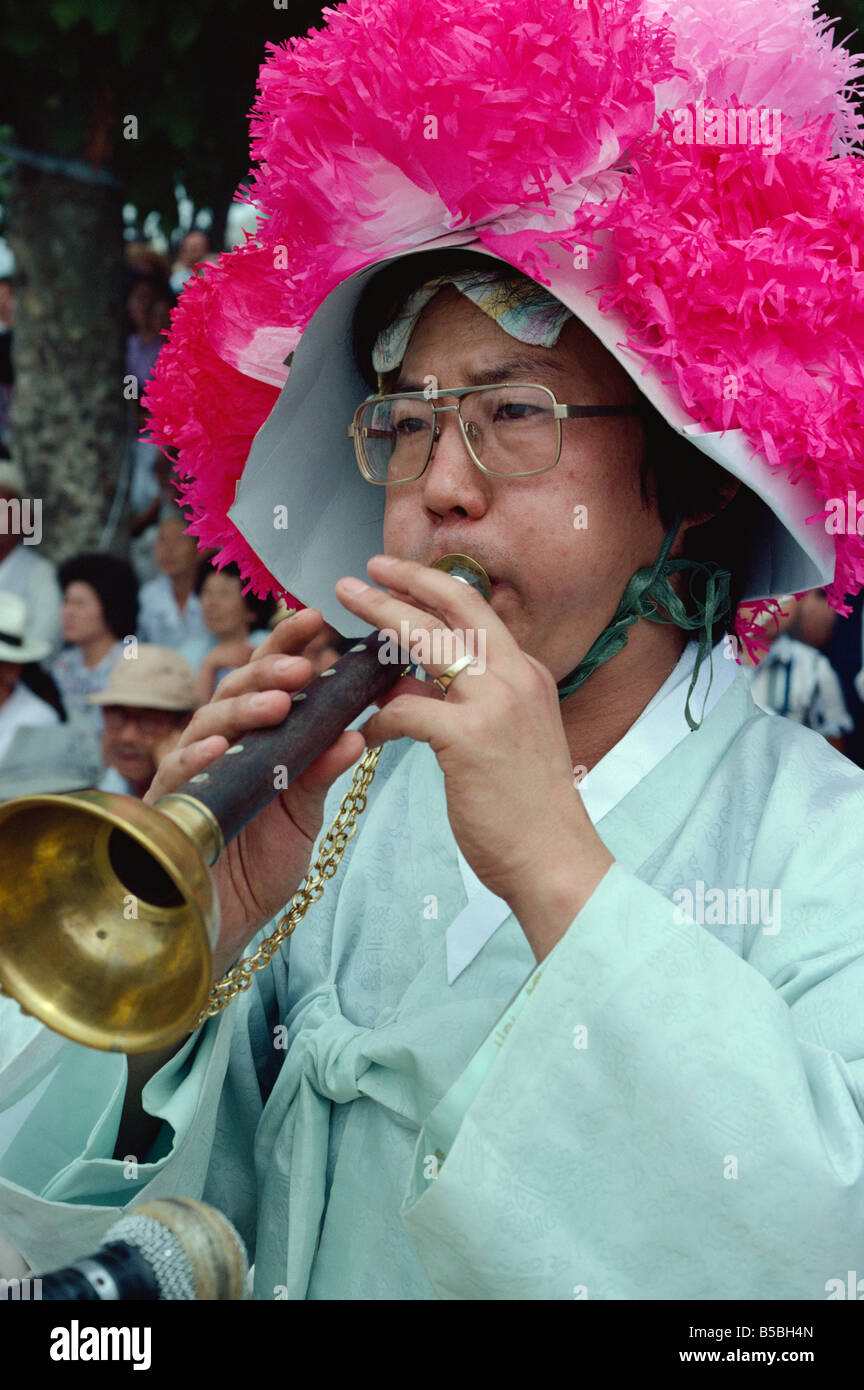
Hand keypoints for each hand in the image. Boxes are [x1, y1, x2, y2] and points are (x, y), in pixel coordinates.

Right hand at [145, 608, 366, 978]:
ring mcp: (190, 772)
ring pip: (208, 724)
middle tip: (301, 668)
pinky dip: (196, 760)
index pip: (269, 681)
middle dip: (268, 673)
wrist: (226, 923)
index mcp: (256, 738)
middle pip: (235, 690)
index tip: (315, 619)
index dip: (286, 647)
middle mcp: (220, 745)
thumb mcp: (304, 814)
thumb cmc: (262, 864)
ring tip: (275, 704)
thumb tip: (358, 735)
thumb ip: (323, 774)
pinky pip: (177, 775)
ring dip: (242, 711)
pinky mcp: (167, 806)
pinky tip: (218, 751)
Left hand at [335, 555, 613, 958]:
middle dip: (401, 584)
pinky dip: (380, 718)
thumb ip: (463, 705)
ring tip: (345, 611)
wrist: (556, 861)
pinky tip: (369, 733)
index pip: (478, 610)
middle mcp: (516, 677)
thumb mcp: (506, 739)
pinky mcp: (468, 739)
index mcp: (528, 674)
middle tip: (359, 575)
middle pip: (452, 608)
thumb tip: (405, 682)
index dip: (433, 587)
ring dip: (381, 621)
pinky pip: (406, 710)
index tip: (397, 574)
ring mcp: (495, 705)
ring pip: (427, 642)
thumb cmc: (526, 811)